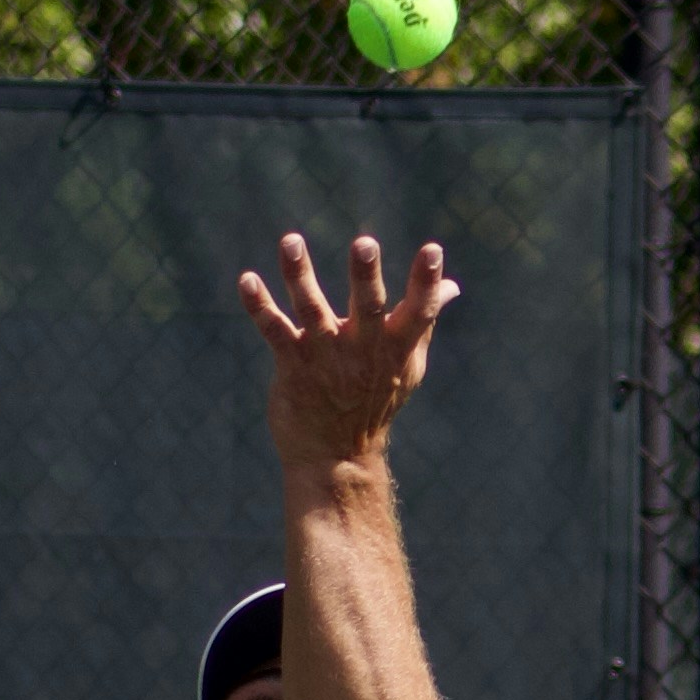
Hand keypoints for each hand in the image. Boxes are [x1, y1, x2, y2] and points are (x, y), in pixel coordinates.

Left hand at [239, 229, 458, 475]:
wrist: (335, 457)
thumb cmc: (374, 402)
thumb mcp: (407, 364)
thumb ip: (423, 321)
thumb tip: (453, 286)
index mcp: (396, 346)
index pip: (419, 311)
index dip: (427, 282)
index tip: (433, 251)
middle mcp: (362, 349)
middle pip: (368, 307)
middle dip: (365, 276)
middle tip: (364, 244)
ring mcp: (325, 357)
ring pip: (312, 310)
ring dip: (300, 275)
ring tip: (291, 242)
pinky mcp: (293, 366)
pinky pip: (274, 331)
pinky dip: (259, 306)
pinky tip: (247, 280)